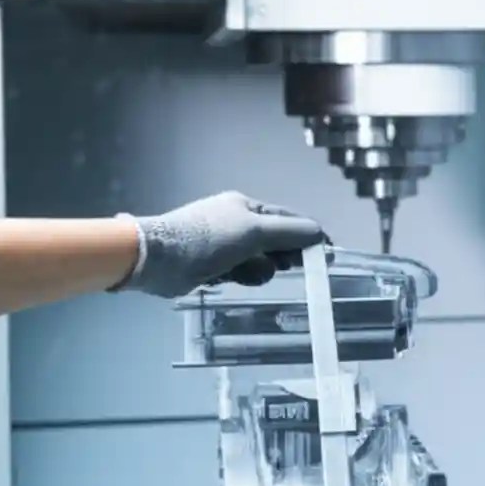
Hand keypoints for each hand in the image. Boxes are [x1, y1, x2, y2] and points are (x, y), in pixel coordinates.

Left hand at [114, 191, 325, 297]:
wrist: (159, 258)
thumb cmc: (208, 239)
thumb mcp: (254, 231)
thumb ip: (289, 232)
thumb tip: (319, 233)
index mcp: (246, 206)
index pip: (287, 219)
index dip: (307, 236)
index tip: (325, 255)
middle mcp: (237, 222)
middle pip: (275, 241)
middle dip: (280, 255)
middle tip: (288, 267)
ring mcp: (224, 245)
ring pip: (259, 261)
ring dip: (256, 269)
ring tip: (240, 272)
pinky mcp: (213, 266)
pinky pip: (240, 272)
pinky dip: (238, 276)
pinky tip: (225, 279)